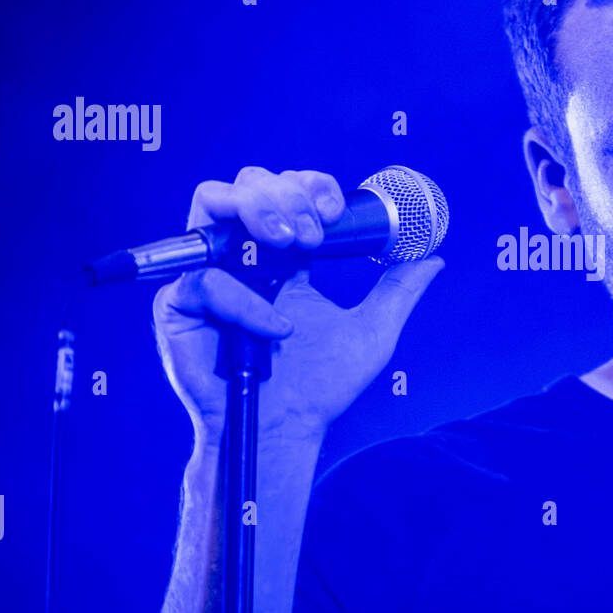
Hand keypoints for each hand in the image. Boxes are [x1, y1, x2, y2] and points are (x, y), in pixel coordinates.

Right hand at [152, 167, 443, 442]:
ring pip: (211, 200)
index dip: (310, 185)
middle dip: (286, 193)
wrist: (285, 431)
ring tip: (292, 243)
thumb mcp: (372, 332)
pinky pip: (206, 280)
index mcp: (282, 257)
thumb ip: (398, 291)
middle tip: (316, 234)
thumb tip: (434, 257)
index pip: (287, 191)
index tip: (337, 210)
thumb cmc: (319, 389)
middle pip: (249, 182)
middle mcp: (241, 258)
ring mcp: (207, 276)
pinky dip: (244, 300)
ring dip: (257, 208)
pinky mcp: (178, 307)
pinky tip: (277, 329)